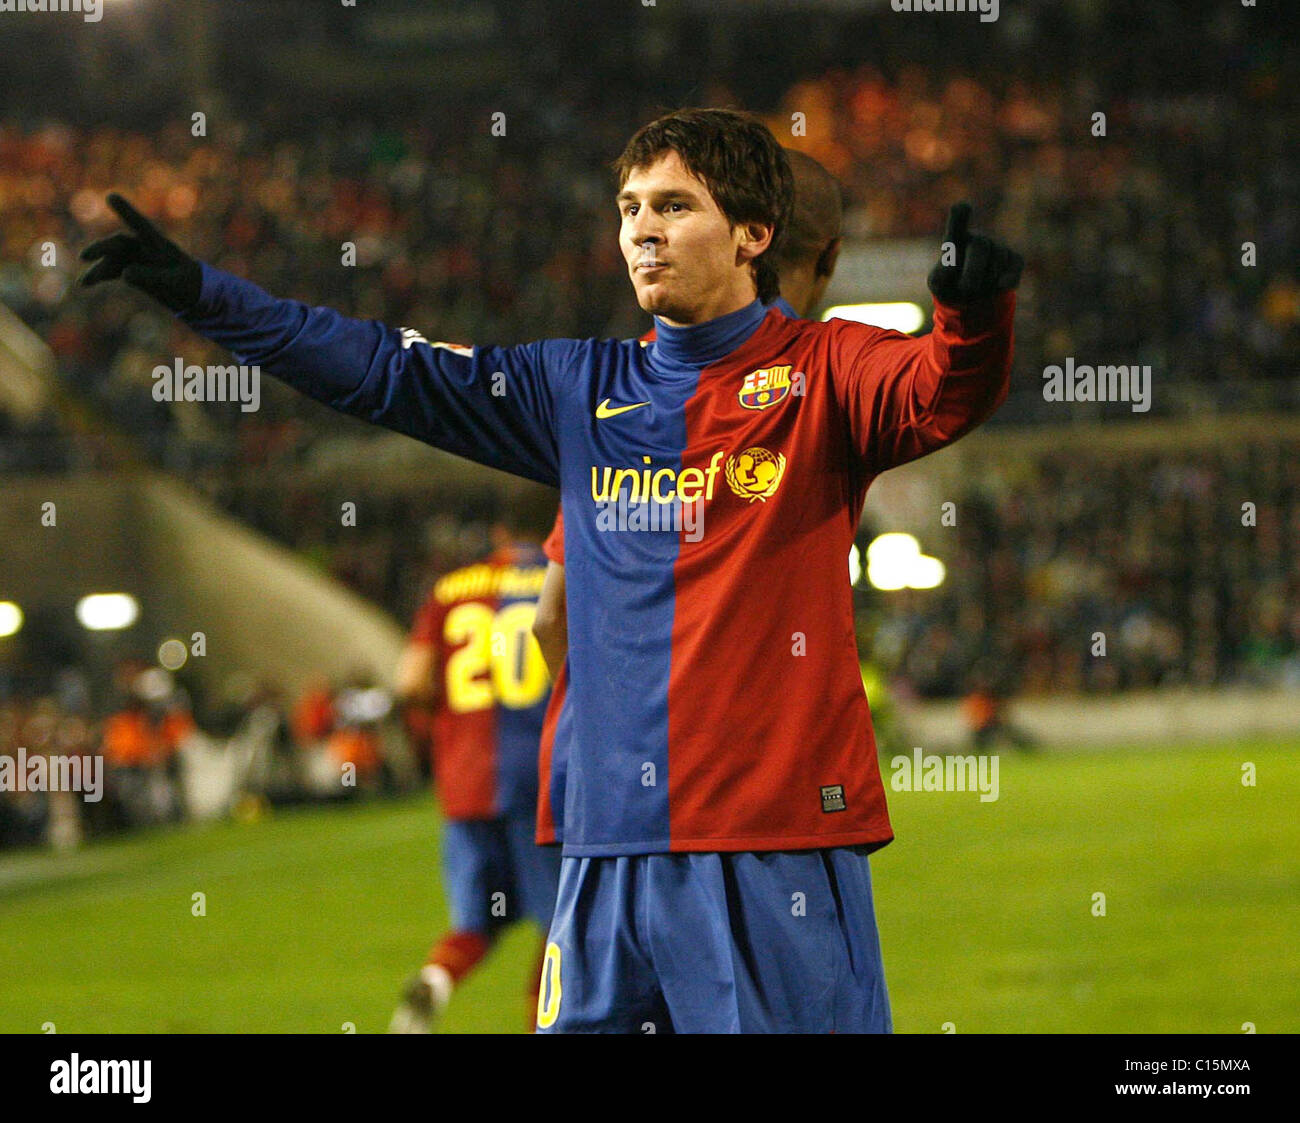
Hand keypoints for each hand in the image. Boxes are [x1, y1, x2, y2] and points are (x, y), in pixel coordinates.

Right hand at [79, 193, 202, 312]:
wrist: (192, 293)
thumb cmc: (188, 283)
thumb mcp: (174, 282)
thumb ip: (151, 276)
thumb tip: (124, 275)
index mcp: (158, 243)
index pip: (140, 225)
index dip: (126, 211)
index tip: (110, 196)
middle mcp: (143, 247)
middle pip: (119, 244)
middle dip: (102, 249)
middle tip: (85, 257)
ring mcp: (135, 257)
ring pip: (112, 259)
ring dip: (98, 269)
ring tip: (84, 283)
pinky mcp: (130, 269)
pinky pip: (111, 270)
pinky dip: (100, 275)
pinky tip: (85, 283)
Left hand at [927, 202, 1021, 305]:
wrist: (971, 300)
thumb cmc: (950, 287)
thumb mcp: (938, 285)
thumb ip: (941, 276)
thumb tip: (953, 266)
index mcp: (955, 241)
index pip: (957, 225)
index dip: (960, 216)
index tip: (964, 206)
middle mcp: (978, 239)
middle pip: (980, 245)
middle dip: (973, 269)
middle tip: (966, 288)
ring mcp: (998, 247)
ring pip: (998, 260)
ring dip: (987, 281)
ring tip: (975, 290)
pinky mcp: (1014, 259)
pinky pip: (1015, 266)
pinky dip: (1008, 279)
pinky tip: (1000, 286)